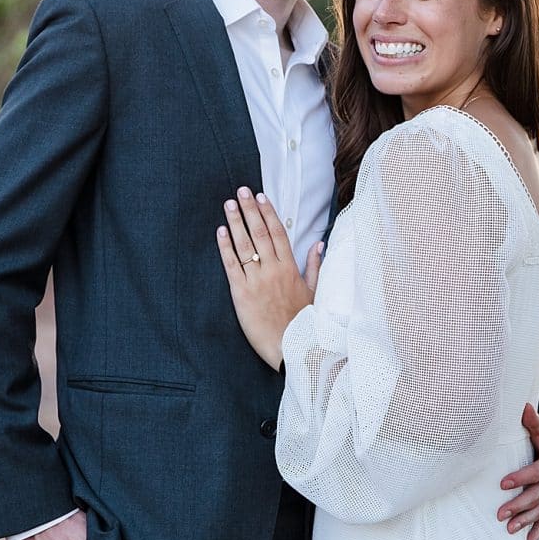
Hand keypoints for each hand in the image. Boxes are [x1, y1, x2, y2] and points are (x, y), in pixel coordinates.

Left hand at [216, 187, 321, 368]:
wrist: (292, 348)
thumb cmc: (304, 323)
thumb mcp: (315, 293)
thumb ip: (314, 266)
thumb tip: (318, 245)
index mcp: (291, 268)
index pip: (279, 233)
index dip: (269, 213)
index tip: (261, 197)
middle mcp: (274, 270)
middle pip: (260, 233)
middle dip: (250, 210)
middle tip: (241, 192)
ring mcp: (257, 281)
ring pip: (245, 245)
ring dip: (236, 222)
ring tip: (229, 204)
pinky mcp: (242, 294)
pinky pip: (232, 265)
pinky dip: (225, 247)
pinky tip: (220, 232)